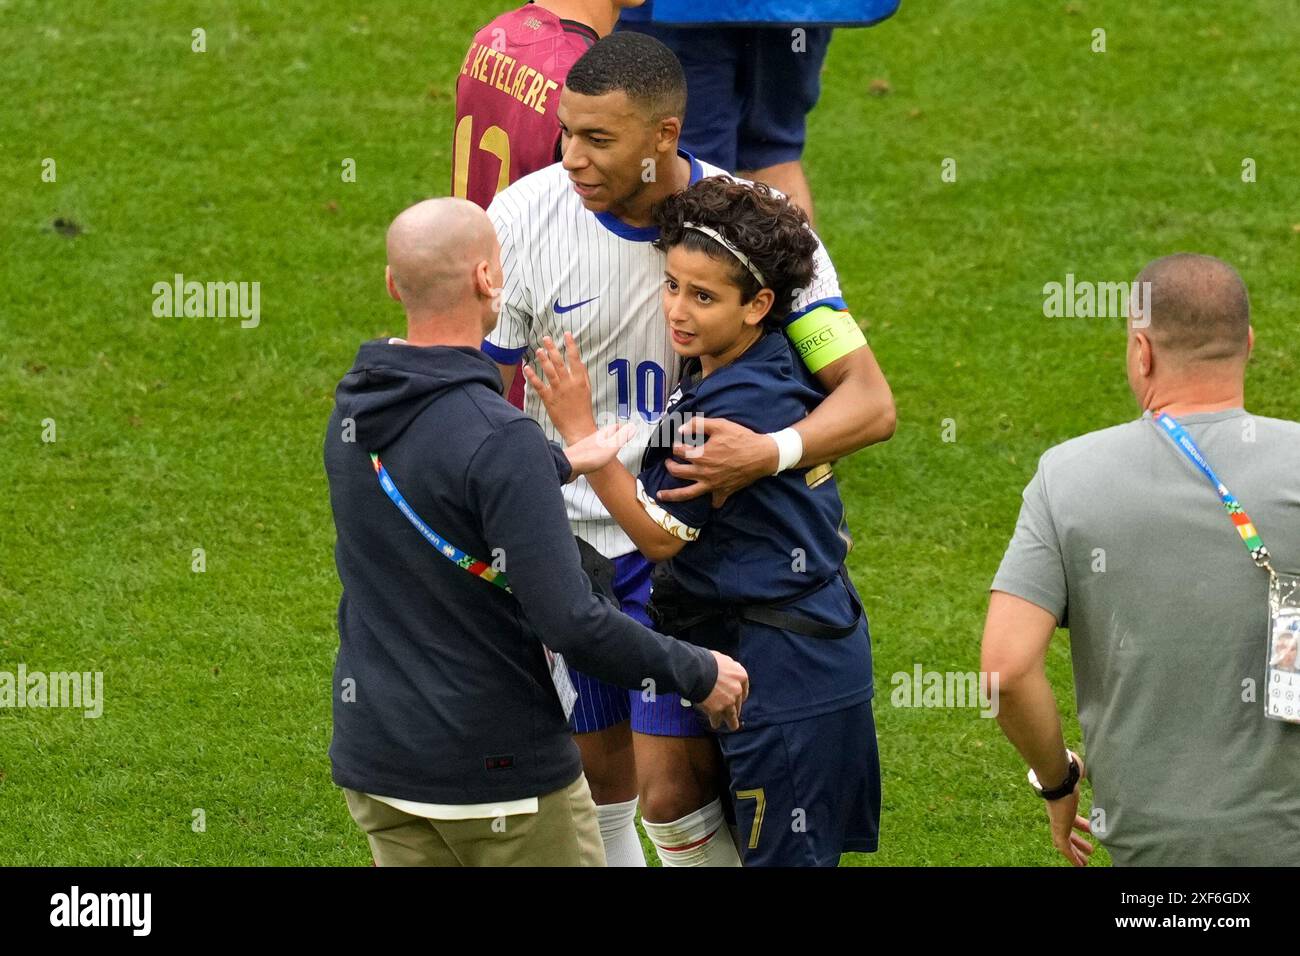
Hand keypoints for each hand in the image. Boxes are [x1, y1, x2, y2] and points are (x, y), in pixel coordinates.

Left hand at [523, 333, 597, 443]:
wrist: (579, 428)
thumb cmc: (583, 409)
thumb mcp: (587, 390)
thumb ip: (582, 375)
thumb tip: (578, 362)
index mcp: (579, 380)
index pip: (575, 359)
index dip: (571, 346)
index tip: (567, 334)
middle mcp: (569, 384)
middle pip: (560, 363)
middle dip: (553, 349)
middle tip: (546, 338)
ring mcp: (558, 391)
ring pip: (549, 372)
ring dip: (544, 360)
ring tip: (539, 350)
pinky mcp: (549, 400)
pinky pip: (539, 386)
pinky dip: (533, 377)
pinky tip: (527, 368)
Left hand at [563, 423, 637, 478]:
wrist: (569, 465)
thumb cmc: (589, 456)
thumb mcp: (612, 446)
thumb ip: (622, 437)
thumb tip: (632, 427)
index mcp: (602, 435)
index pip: (615, 427)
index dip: (622, 427)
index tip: (628, 427)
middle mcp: (594, 439)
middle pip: (606, 433)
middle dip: (614, 433)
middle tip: (620, 433)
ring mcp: (587, 447)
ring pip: (599, 441)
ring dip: (606, 442)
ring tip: (610, 444)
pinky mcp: (582, 456)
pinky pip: (593, 450)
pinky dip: (598, 451)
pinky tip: (597, 457)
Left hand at [658, 417, 780, 507]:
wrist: (762, 455)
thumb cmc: (741, 438)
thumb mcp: (720, 425)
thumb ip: (699, 425)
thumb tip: (680, 429)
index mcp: (700, 455)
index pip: (679, 451)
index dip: (675, 445)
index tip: (677, 443)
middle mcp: (702, 472)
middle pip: (678, 472)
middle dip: (670, 466)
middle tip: (668, 462)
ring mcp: (712, 485)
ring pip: (687, 493)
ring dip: (672, 495)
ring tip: (661, 496)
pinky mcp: (723, 492)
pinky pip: (714, 502)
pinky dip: (710, 503)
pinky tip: (707, 501)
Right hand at [696, 651, 748, 731]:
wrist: (696, 670)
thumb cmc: (705, 662)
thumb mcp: (722, 660)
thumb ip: (727, 668)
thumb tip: (724, 671)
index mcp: (741, 676)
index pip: (744, 690)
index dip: (740, 696)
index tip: (737, 700)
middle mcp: (738, 690)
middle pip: (738, 703)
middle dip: (734, 707)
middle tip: (731, 711)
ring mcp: (729, 701)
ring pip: (733, 716)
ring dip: (732, 722)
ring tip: (732, 726)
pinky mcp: (718, 710)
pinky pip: (717, 720)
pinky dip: (715, 722)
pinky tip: (714, 724)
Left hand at [1045, 754, 1093, 866]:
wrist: (1057, 774)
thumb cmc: (1067, 769)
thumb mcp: (1075, 771)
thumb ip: (1077, 770)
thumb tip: (1079, 762)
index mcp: (1063, 802)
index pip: (1072, 816)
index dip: (1081, 824)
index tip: (1090, 828)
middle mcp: (1058, 812)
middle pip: (1068, 830)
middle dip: (1078, 841)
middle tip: (1089, 849)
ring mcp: (1058, 821)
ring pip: (1065, 842)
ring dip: (1075, 853)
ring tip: (1085, 862)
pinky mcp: (1058, 829)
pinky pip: (1065, 848)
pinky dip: (1072, 858)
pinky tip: (1080, 866)